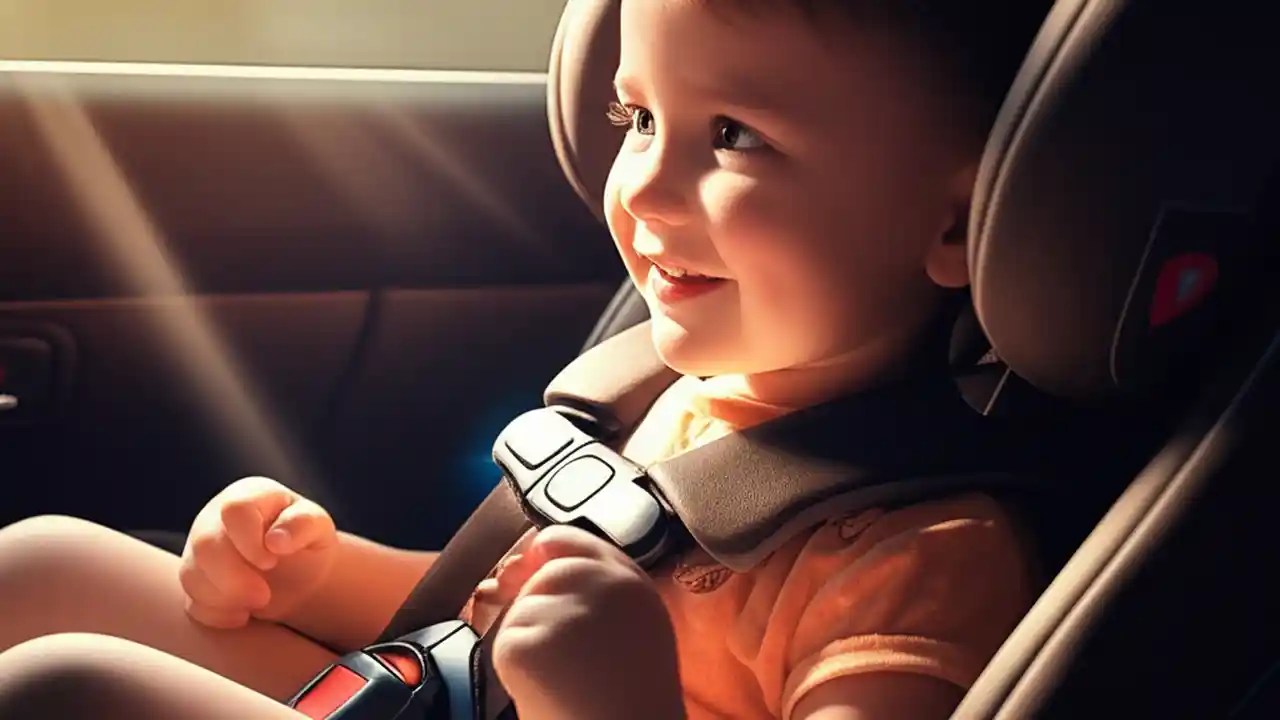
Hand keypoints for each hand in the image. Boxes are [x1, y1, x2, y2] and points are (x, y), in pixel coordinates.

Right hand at [179, 476, 337, 628]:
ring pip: (191, 574)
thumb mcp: (317, 526)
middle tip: (264, 597)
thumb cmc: (307, 541)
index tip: (271, 562)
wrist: (299, 572)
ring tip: (259, 602)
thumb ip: (302, 524)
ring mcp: (198, 549)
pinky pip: (190, 600)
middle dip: (234, 578)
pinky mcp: (194, 579)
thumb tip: (275, 540)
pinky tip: (242, 615)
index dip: (248, 540)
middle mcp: (215, 518)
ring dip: (226, 598)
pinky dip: (216, 614)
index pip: (234, 510)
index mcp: (248, 495)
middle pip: (205, 544)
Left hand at [490, 525, 683, 719]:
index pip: (570, 538)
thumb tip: (516, 565)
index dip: (546, 555)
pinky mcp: (530, 644)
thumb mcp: (631, 627)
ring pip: (522, 608)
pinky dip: (516, 672)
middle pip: (543, 574)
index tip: (535, 571)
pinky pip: (505, 643)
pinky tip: (549, 690)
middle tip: (562, 654)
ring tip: (566, 678)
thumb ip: (591, 587)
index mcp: (632, 583)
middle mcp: (603, 586)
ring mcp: (565, 613)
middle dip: (540, 607)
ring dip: (532, 642)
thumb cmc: (630, 700)